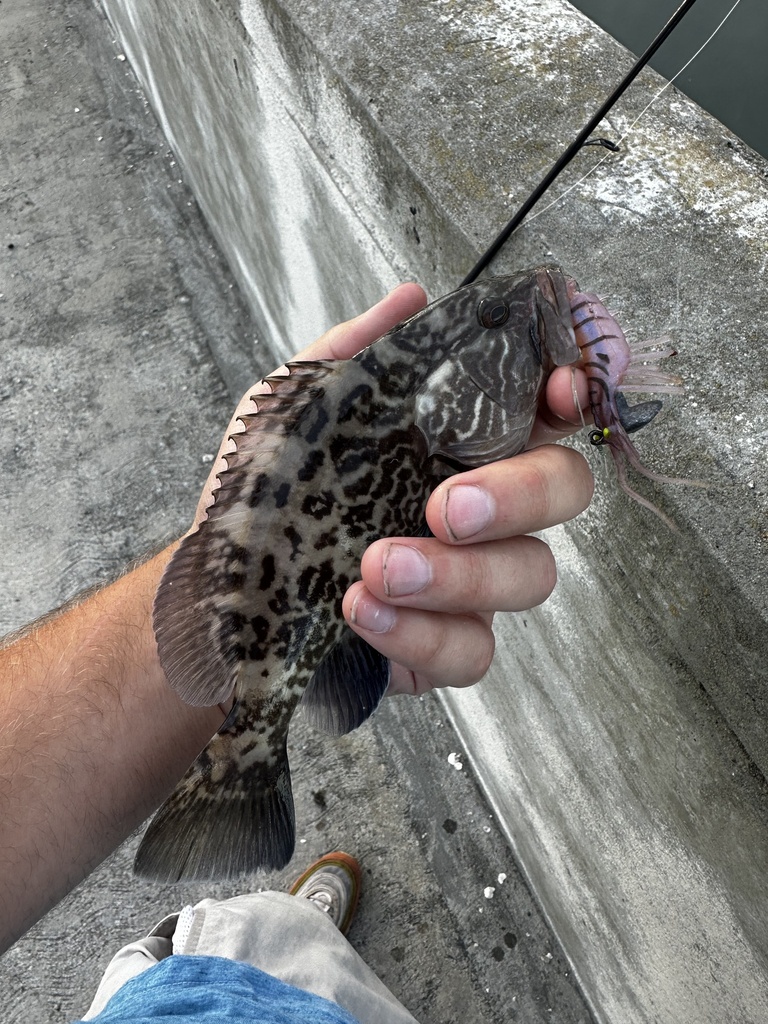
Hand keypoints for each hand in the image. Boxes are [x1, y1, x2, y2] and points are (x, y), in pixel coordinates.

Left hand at [195, 283, 593, 694]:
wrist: (216, 590)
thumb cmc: (263, 495)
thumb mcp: (290, 410)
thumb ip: (353, 354)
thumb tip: (411, 298)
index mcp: (456, 441)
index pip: (545, 406)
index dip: (573, 389)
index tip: (558, 390)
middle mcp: (481, 508)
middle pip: (565, 488)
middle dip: (521, 493)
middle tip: (447, 506)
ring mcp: (471, 581)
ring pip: (531, 574)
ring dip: (458, 573)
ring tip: (375, 565)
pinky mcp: (444, 646)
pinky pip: (474, 648)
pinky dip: (421, 632)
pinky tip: (361, 610)